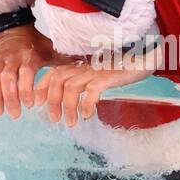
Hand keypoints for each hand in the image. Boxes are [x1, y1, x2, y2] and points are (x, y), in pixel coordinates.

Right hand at [0, 24, 57, 118]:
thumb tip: (85, 67)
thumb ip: (65, 61)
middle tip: (14, 114)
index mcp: (30, 55)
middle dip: (10, 97)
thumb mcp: (53, 51)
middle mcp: (12, 57)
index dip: (26, 89)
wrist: (16, 31)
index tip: (30, 104)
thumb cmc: (37, 45)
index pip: (26, 72)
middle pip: (7, 78)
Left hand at [33, 56, 155, 127]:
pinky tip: (86, 114)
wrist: (143, 56)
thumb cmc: (119, 67)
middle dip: (52, 100)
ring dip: (68, 106)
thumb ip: (82, 82)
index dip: (41, 87)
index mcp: (78, 66)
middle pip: (58, 80)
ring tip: (71, 122)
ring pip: (72, 87)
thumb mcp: (96, 74)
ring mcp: (95, 71)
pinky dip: (86, 103)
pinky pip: (92, 89)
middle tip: (53, 119)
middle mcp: (83, 67)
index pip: (53, 73)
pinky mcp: (108, 76)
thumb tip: (70, 100)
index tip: (36, 103)